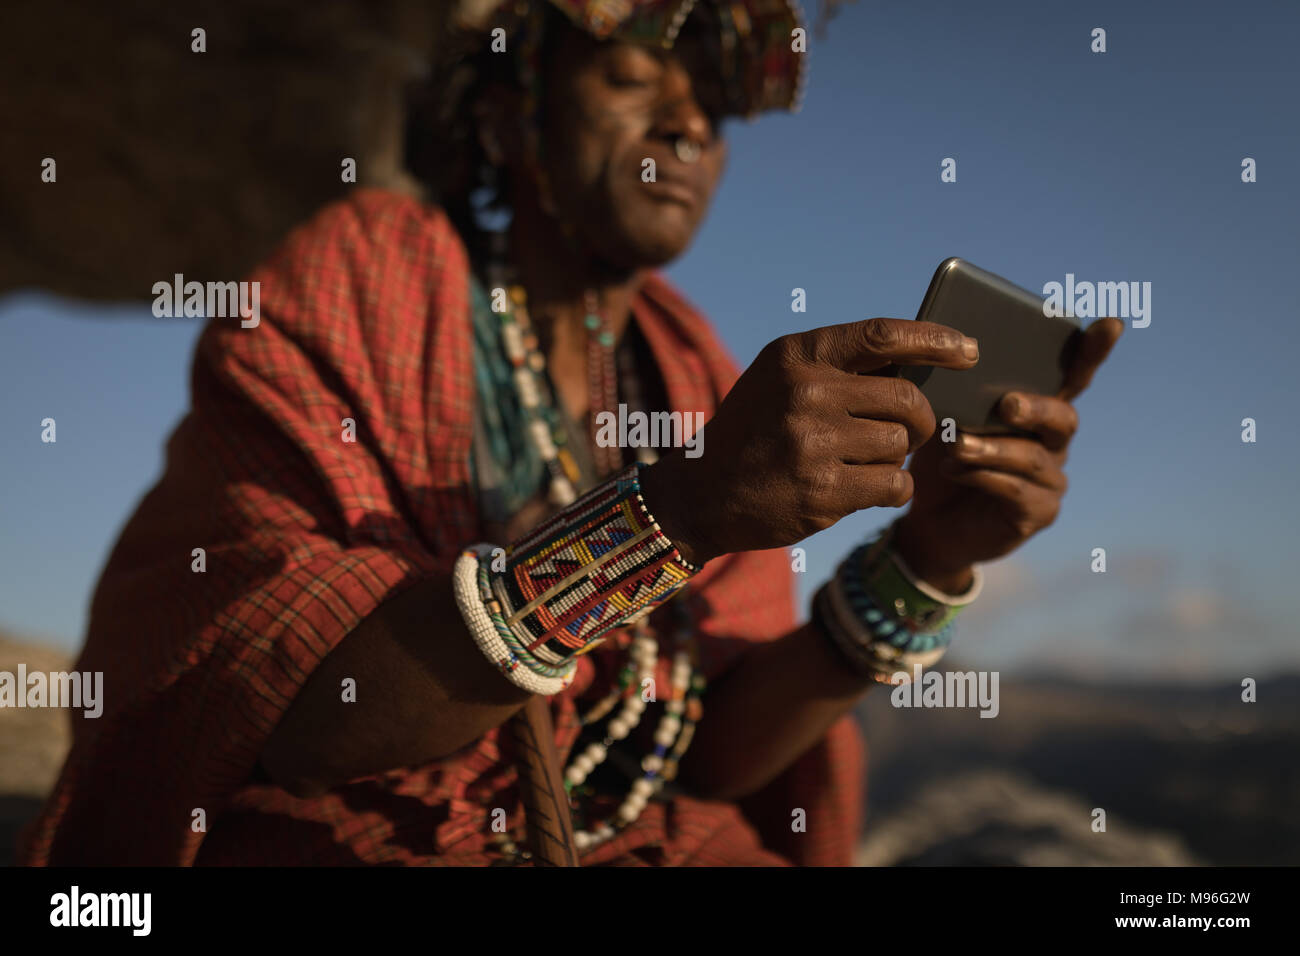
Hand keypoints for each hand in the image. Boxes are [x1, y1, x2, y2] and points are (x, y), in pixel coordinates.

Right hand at [642, 317, 979, 564]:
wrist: (700, 493)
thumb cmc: (753, 431)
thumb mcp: (780, 379)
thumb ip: (839, 366)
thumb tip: (920, 366)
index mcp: (798, 356)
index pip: (883, 337)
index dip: (934, 340)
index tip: (968, 350)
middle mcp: (806, 393)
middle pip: (907, 400)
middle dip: (921, 420)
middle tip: (912, 432)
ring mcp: (814, 444)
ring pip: (902, 445)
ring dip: (895, 458)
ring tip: (860, 462)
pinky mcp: (823, 491)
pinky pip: (895, 484)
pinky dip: (893, 489)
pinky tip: (866, 488)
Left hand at [893, 317, 1123, 591]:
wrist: (928, 524)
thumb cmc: (941, 461)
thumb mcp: (942, 420)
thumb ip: (953, 392)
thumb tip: (940, 353)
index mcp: (1039, 409)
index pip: (1073, 375)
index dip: (1093, 351)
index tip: (1111, 324)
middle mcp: (1053, 441)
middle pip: (1064, 417)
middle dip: (1037, 408)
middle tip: (1007, 404)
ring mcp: (1050, 479)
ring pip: (1032, 458)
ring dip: (994, 448)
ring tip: (958, 445)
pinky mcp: (1037, 513)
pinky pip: (1016, 491)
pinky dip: (983, 477)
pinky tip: (953, 470)